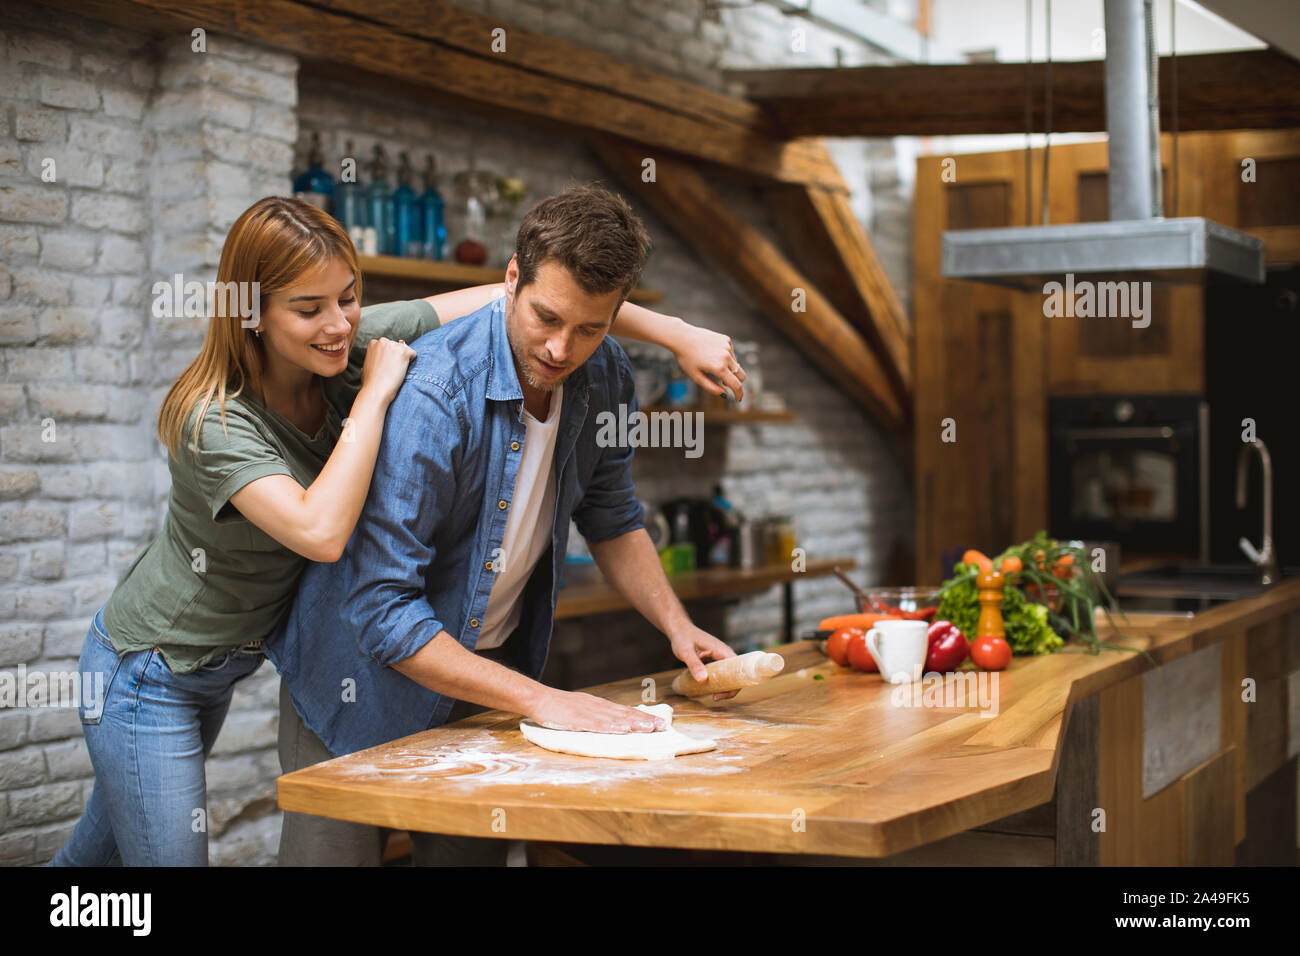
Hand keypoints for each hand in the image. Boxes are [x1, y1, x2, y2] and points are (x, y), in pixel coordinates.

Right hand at [359, 337, 416, 404]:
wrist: (376, 390)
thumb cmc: (370, 382)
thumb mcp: (366, 366)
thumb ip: (372, 359)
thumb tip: (375, 359)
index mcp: (373, 343)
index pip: (388, 345)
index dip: (389, 357)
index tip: (386, 366)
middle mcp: (383, 341)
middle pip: (397, 346)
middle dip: (397, 356)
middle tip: (392, 370)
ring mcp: (393, 346)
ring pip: (405, 350)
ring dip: (404, 359)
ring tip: (395, 371)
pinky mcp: (403, 352)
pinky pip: (413, 354)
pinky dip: (411, 362)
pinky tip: (402, 371)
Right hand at [528, 689, 665, 732]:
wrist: (537, 698)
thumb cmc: (558, 707)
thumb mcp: (581, 708)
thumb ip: (596, 716)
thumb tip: (614, 725)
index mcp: (598, 705)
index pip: (624, 711)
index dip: (642, 717)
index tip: (658, 722)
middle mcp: (597, 706)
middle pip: (624, 714)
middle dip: (644, 721)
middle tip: (662, 726)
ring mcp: (587, 712)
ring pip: (614, 718)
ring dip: (633, 723)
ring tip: (649, 728)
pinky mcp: (576, 719)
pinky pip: (596, 724)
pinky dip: (610, 727)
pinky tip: (622, 730)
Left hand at [668, 624, 739, 700]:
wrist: (679, 629)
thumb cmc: (683, 637)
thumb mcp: (686, 651)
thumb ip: (694, 664)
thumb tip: (703, 680)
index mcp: (722, 651)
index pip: (738, 670)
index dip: (734, 685)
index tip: (720, 694)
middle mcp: (725, 654)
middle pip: (736, 675)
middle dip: (729, 689)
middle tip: (715, 697)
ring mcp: (720, 658)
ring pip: (729, 675)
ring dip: (723, 686)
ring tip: (712, 695)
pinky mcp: (715, 661)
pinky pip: (721, 674)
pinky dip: (717, 682)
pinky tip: (708, 688)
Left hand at [670, 323, 745, 401]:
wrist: (682, 337)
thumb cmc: (687, 359)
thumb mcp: (696, 377)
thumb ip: (712, 388)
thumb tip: (726, 395)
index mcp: (719, 367)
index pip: (736, 385)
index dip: (739, 394)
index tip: (739, 399)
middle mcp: (726, 356)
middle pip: (741, 375)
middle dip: (737, 382)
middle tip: (724, 384)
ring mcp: (727, 347)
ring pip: (736, 364)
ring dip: (729, 369)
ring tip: (711, 366)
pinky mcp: (726, 340)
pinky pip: (731, 354)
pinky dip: (726, 358)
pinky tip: (713, 355)